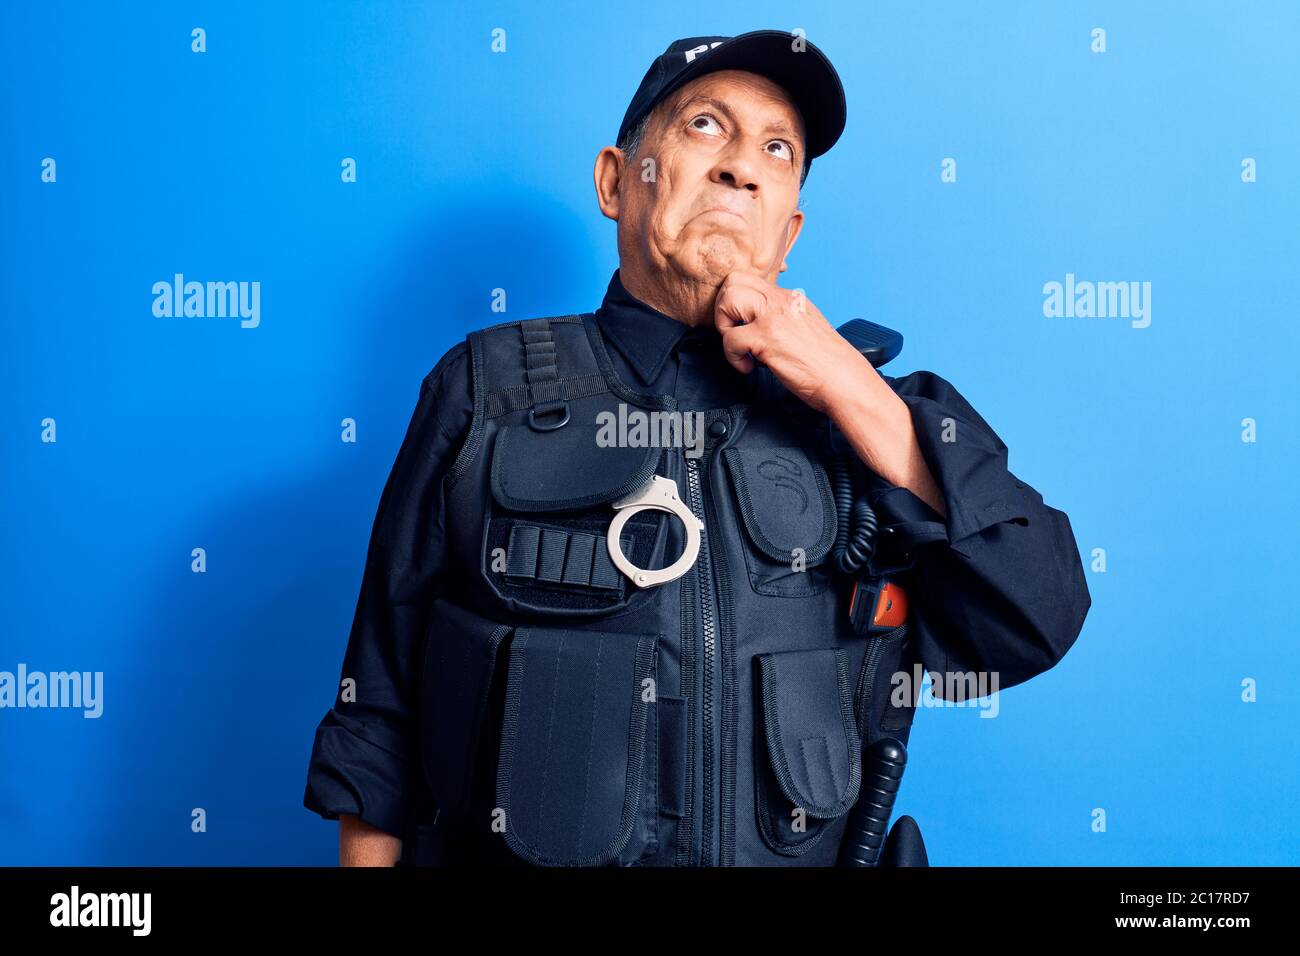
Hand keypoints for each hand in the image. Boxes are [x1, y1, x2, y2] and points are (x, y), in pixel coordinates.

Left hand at [712, 271, 947, 516]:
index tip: (742, 325)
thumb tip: (759, 323)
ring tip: (741, 348)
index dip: (737, 302)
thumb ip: (784, 318)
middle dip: (724, 309)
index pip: (749, 280)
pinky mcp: (767, 338)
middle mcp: (781, 301)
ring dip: (725, 327)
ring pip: (727, 300)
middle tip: (735, 333)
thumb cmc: (827, 363)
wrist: (845, 381)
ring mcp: (773, 317)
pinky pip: (730, 340)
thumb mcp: (806, 327)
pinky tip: (750, 367)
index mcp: (790, 298)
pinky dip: (733, 358)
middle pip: (733, 281)